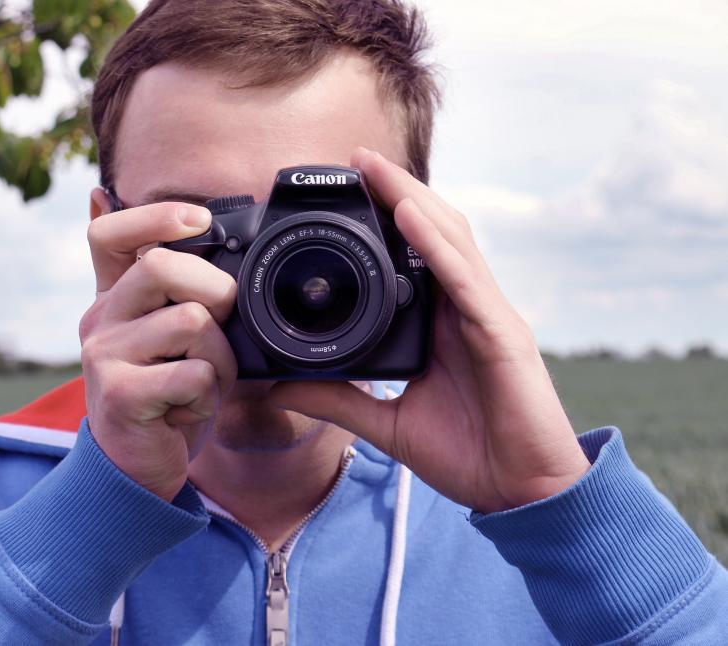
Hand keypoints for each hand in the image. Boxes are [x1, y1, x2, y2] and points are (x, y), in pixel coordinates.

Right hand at [80, 199, 237, 501]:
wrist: (138, 470)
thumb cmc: (167, 397)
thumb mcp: (172, 338)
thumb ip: (175, 289)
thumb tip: (168, 217)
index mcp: (113, 298)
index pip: (110, 234)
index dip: (154, 216)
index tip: (200, 218)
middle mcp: (99, 319)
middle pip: (162, 267)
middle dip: (215, 291)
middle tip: (223, 326)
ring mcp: (104, 356)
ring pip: (192, 322)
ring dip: (219, 358)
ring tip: (202, 382)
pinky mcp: (120, 394)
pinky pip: (194, 374)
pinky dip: (209, 395)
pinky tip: (189, 409)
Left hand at [269, 148, 589, 512]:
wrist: (519, 494)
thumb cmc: (468, 455)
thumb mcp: (386, 423)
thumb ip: (338, 400)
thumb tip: (281, 387)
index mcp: (442, 324)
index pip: (414, 257)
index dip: (386, 221)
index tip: (345, 194)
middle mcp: (466, 309)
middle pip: (433, 233)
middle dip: (396, 192)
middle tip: (355, 160)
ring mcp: (486, 316)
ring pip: (452, 241)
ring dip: (413, 199)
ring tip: (375, 167)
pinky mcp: (502, 334)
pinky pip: (465, 278)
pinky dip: (435, 244)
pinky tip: (408, 215)